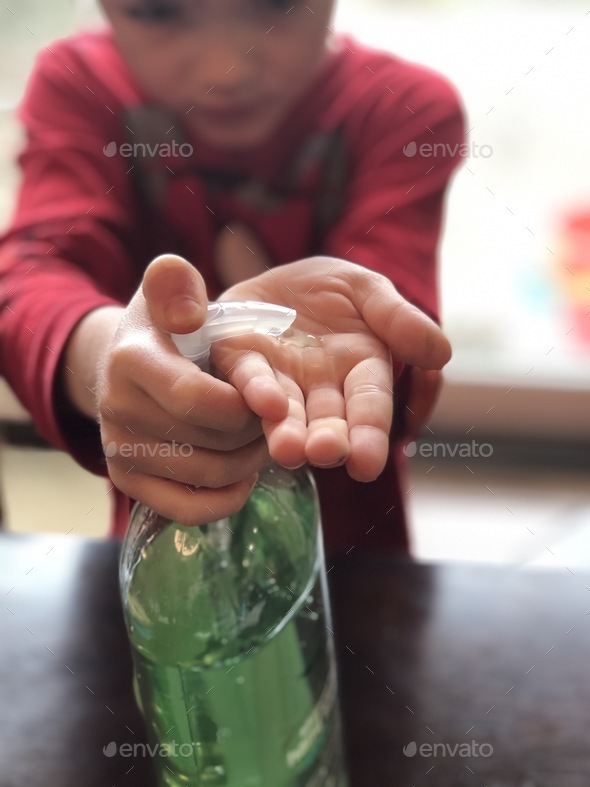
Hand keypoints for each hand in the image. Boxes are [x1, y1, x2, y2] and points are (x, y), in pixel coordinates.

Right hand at [85, 257, 291, 525]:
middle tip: (275, 416)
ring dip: (249, 461)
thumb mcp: (167, 291)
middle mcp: (118, 409)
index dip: (245, 404)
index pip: (197, 397)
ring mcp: (119, 450)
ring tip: (261, 438)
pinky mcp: (126, 482)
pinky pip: (185, 510)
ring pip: (207, 475)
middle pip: (211, 440)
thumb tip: (190, 313)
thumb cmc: (163, 328)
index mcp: (131, 360)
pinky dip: (225, 499)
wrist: (122, 365)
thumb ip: (176, 283)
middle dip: (255, 430)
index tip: (271, 396)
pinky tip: (243, 476)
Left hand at [182, 255, 450, 481]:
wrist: (279, 276)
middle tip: (326, 452)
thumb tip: (442, 354)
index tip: (367, 464)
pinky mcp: (239, 358)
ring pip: (286, 411)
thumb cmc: (332, 290)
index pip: (370, 404)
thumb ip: (400, 320)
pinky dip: (255, 390)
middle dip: (329, 439)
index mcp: (360, 369)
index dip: (369, 433)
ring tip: (289, 450)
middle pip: (328, 419)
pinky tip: (265, 402)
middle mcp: (320, 385)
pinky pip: (246, 376)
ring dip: (287, 431)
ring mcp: (279, 377)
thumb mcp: (370, 292)